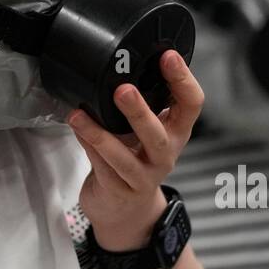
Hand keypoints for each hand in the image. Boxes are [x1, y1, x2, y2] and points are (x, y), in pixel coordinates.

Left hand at [71, 51, 203, 250]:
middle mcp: (165, 154)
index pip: (191, 104)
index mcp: (176, 132)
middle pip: (158, 134)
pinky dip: (87, 146)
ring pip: (124, 157)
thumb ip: (139, 103)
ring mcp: (144, 177)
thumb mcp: (144, 130)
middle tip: (123, 90)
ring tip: (79, 115)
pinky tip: (77, 129)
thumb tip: (119, 63)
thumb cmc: (134, 159)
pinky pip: (102, 167)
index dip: (183, 80)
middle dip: (140, 111)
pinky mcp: (121, 191)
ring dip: (100, 134)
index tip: (169, 56)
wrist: (127, 211)